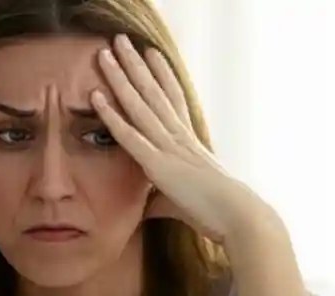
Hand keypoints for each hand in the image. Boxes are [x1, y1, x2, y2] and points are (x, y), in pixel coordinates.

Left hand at [92, 34, 286, 243]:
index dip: (162, 74)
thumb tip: (147, 207)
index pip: (174, 99)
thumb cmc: (217, 213)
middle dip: (136, 64)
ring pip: (140, 104)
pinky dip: (112, 115)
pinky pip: (130, 135)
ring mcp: (169, 147)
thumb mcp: (184, 201)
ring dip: (121, 77)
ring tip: (106, 52)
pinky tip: (97, 97)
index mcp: (189, 142)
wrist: (238, 217)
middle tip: (121, 39)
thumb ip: (161, 199)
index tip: (152, 53)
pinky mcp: (159, 164)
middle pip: (154, 91)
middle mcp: (179, 136)